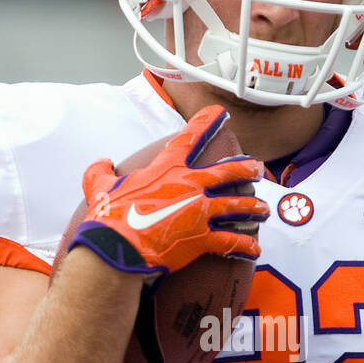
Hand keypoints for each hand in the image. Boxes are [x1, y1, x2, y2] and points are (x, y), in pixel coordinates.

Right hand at [69, 105, 268, 276]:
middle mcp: (191, 185)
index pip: (191, 137)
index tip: (221, 113)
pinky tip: (256, 249)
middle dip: (247, 169)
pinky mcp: (203, 239)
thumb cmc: (108, 217)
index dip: (207, 122)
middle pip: (229, 173)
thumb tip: (102, 161)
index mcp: (168, 169)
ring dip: (255, 208)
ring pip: (238, 206)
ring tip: (264, 210)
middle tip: (258, 167)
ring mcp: (200, 212)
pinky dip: (246, 246)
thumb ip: (101, 171)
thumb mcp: (98, 187)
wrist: (116, 248)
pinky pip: (232, 241)